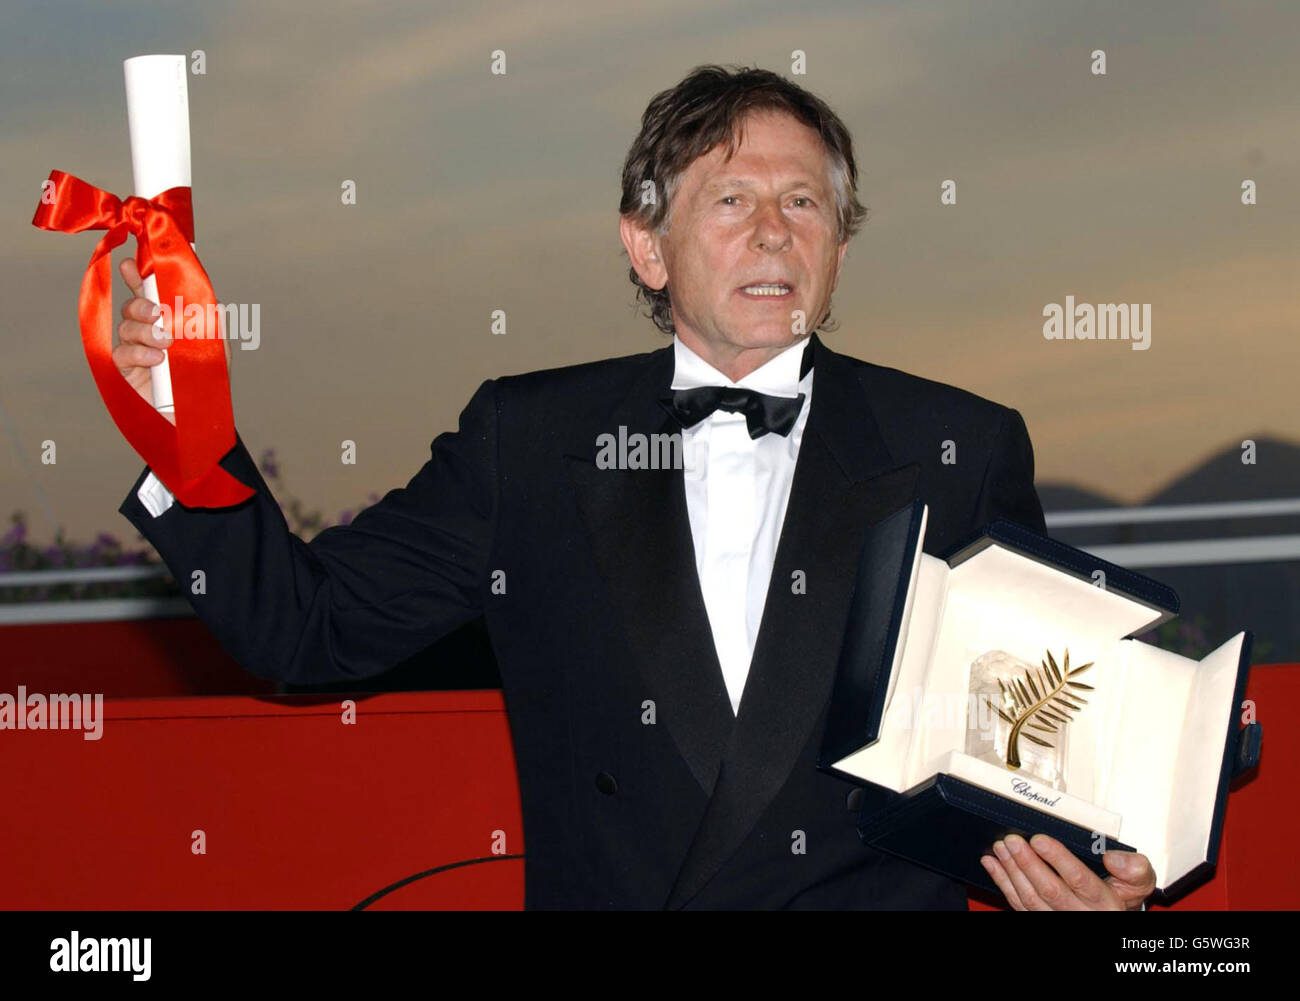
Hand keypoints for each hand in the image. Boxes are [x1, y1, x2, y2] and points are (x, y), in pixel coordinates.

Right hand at [113, 257, 231, 425]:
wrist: (199, 417)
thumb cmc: (207, 381)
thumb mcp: (217, 348)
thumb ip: (211, 322)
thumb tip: (211, 301)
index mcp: (168, 321)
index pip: (149, 293)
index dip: (138, 276)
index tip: (131, 263)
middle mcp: (148, 332)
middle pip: (133, 306)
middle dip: (141, 304)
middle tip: (157, 313)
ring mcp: (135, 351)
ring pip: (126, 327)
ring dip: (145, 331)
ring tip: (166, 344)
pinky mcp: (125, 372)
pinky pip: (122, 353)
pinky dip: (139, 353)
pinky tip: (157, 360)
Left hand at [981, 833, 1153, 910]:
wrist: (1112, 918)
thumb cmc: (1121, 894)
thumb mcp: (1138, 880)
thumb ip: (1132, 867)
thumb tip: (1112, 858)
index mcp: (1105, 902)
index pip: (1080, 880)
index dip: (1058, 859)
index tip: (1039, 839)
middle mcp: (1081, 914)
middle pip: (1050, 890)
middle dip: (1027, 863)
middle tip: (1012, 840)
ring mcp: (1059, 919)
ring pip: (1031, 900)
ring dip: (1012, 872)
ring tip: (1001, 848)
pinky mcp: (1043, 920)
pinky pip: (1019, 905)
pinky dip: (1003, 883)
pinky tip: (993, 865)